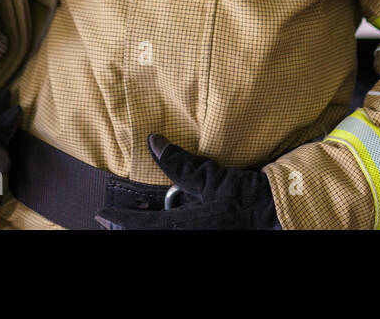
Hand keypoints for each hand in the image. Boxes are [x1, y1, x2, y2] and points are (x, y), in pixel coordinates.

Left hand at [93, 133, 280, 229]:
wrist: (277, 214)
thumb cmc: (245, 197)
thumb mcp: (211, 178)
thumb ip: (180, 163)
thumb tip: (153, 141)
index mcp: (184, 227)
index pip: (141, 226)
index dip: (118, 220)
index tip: (101, 214)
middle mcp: (188, 236)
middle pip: (149, 235)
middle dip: (130, 228)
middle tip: (112, 221)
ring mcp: (199, 238)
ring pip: (164, 234)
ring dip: (150, 227)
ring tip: (137, 220)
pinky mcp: (208, 237)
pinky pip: (181, 232)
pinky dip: (169, 226)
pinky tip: (168, 219)